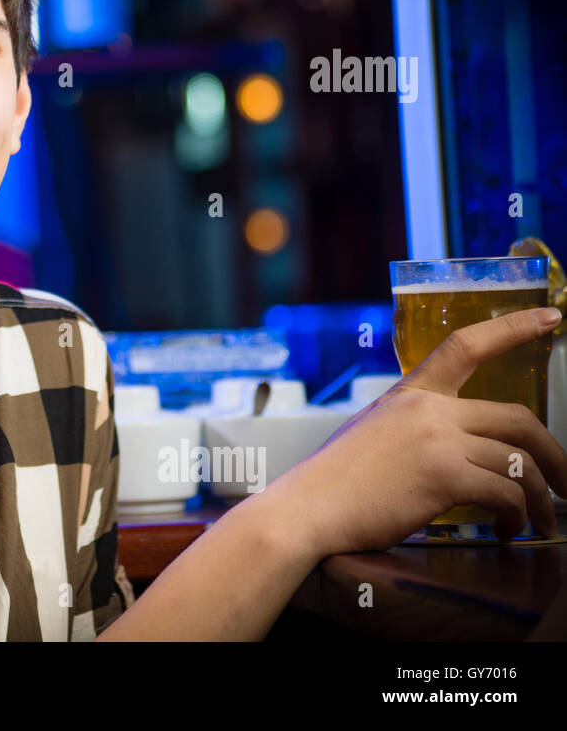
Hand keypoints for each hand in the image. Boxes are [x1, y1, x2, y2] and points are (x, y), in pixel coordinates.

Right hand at [269, 306, 566, 555]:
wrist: (307, 507)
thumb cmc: (334, 480)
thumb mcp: (372, 431)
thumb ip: (413, 426)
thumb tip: (453, 446)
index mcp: (409, 393)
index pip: (467, 345)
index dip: (514, 328)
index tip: (551, 318)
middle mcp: (428, 409)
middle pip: (519, 419)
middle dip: (555, 455)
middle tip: (566, 480)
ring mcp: (437, 441)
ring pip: (520, 463)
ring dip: (539, 498)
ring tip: (536, 518)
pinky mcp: (444, 476)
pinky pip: (506, 494)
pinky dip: (517, 517)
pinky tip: (507, 529)